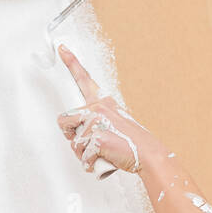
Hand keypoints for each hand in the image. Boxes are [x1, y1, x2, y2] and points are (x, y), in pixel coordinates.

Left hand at [55, 44, 158, 174]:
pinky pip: (83, 156)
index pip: (84, 80)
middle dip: (71, 136)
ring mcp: (96, 122)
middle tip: (86, 144)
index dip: (71, 63)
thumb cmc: (134, 143)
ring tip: (101, 154)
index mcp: (103, 103)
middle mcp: (97, 108)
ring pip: (73, 142)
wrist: (149, 154)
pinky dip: (90, 164)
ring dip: (83, 154)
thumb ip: (98, 122)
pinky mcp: (96, 139)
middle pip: (64, 121)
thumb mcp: (116, 123)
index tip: (62, 48)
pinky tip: (103, 160)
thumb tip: (82, 133)